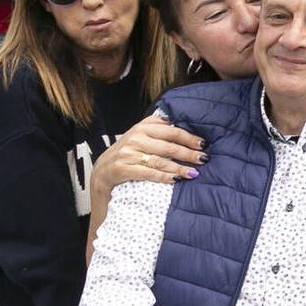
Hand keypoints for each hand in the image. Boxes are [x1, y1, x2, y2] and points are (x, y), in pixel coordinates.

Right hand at [92, 114, 207, 193]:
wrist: (101, 170)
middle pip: (168, 146)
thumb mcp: (140, 135)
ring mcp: (128, 154)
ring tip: (194, 173)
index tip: (203, 144)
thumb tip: (183, 125)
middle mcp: (135, 138)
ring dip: (179, 168)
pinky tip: (175, 180)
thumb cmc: (127, 152)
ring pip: (160, 161)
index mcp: (142, 127)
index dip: (189, 138)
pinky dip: (164, 176)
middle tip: (204, 159)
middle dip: (189, 153)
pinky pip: (148, 173)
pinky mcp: (123, 169)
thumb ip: (158, 128)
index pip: (172, 131)